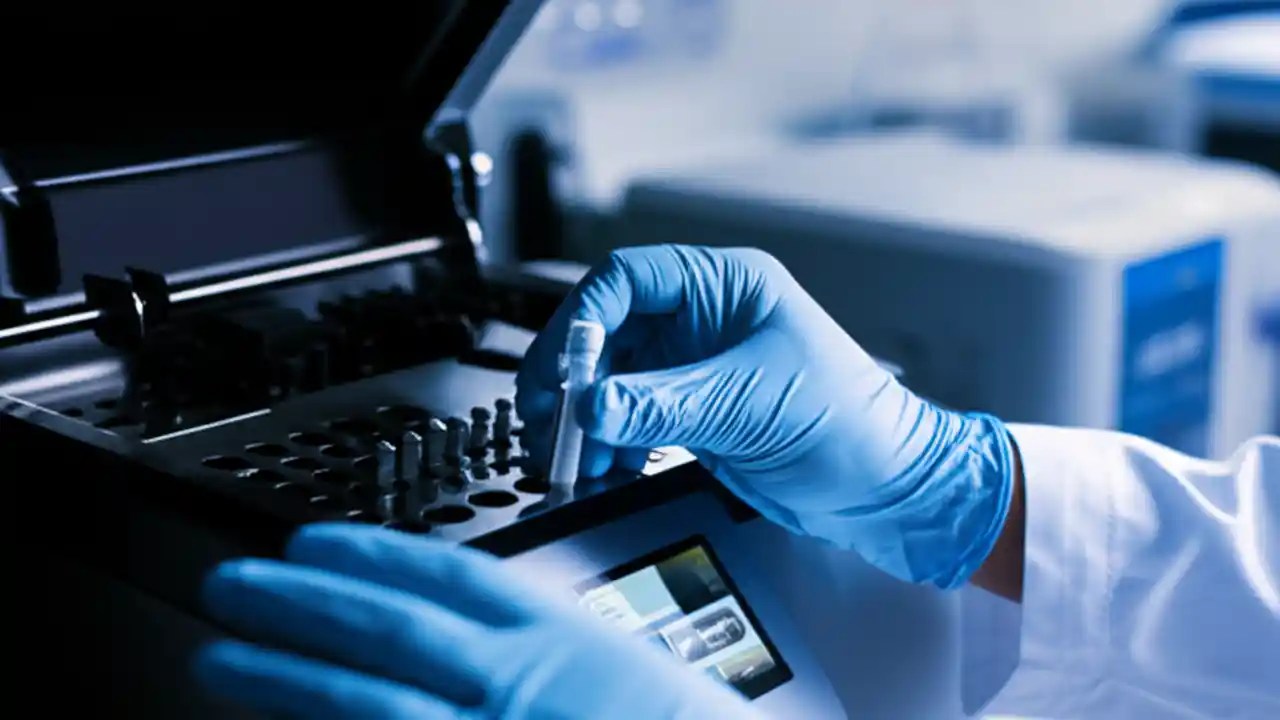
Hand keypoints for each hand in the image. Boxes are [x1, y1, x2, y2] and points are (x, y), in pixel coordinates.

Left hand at [194, 523, 761, 718]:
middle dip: (301, 603)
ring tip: (219, 656)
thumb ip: (565, 656)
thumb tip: (504, 644)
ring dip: (286, 677)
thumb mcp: (635, 676)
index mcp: (561, 640)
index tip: (317, 540)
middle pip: (388, 632)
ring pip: (368, 704)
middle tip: (230, 583)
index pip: (451, 578)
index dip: (374, 553)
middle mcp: (515, 686)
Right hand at [516, 245, 1014, 587]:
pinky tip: (605, 469)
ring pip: (614, 380)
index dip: (585, 322)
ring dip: (587, 419)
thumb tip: (590, 406)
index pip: (625, 281)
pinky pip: (632, 419)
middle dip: (574, 378)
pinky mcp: (695, 413)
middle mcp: (704, 319)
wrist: (889, 490)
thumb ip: (660, 404)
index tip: (569, 372)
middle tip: (549, 419)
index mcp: (724, 286)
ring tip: (572, 458)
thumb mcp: (746, 405)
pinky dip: (611, 444)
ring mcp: (696, 367)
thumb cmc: (850, 424)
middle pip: (608, 332)